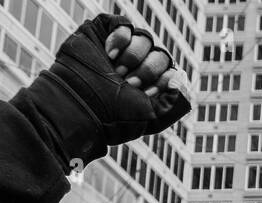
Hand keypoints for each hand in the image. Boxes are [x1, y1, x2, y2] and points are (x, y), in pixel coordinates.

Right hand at [27, 14, 191, 162]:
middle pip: (161, 54)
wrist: (80, 103)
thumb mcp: (153, 118)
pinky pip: (125, 25)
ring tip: (116, 72)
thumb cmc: (113, 116)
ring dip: (133, 56)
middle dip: (147, 70)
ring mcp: (122, 49)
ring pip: (146, 38)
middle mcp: (138, 66)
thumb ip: (176, 104)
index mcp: (151, 86)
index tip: (143, 94)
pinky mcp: (105, 33)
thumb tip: (181, 78)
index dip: (161, 81)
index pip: (171, 72)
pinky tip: (109, 55)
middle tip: (129, 83)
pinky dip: (120, 39)